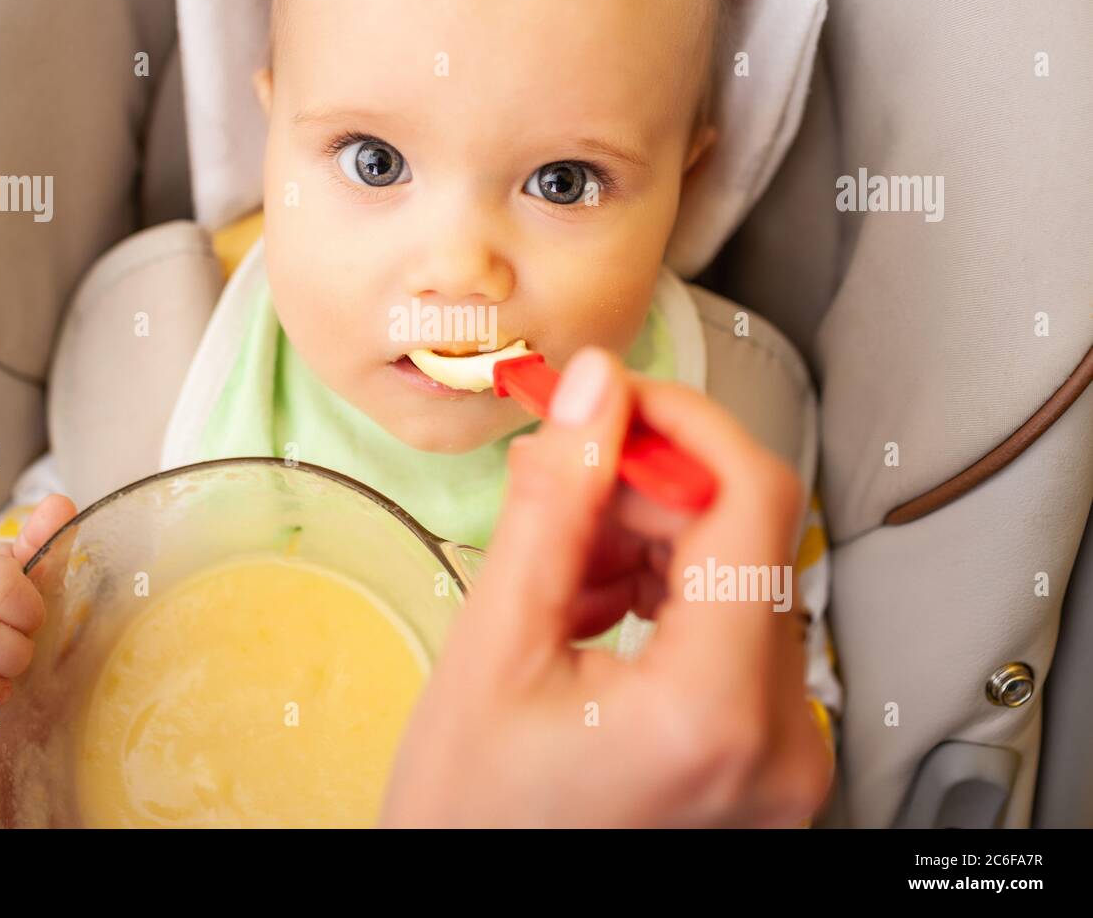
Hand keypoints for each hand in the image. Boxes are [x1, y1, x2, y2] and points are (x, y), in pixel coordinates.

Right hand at [380, 347, 831, 827]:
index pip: (752, 498)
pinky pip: (734, 634)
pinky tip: (589, 614)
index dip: (681, 423)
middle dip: (647, 494)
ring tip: (558, 578)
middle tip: (559, 492)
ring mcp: (785, 758)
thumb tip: (590, 392)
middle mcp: (781, 740)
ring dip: (649, 546)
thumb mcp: (493, 647)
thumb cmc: (471, 821)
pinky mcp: (768, 762)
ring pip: (740, 578)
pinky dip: (665, 598)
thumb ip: (554, 503)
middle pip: (746, 537)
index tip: (613, 402)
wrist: (476, 915)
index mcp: (715, 710)